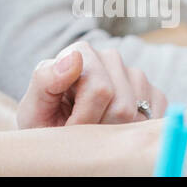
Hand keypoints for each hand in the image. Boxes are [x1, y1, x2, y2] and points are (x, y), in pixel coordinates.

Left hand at [16, 42, 167, 128]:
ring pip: (137, 115)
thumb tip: (75, 57)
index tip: (67, 127)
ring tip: (93, 129)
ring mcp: (134, 74)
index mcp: (80, 52)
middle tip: (79, 130)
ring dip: (114, 132)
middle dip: (99, 127)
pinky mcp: (152, 94)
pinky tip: (112, 129)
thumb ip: (46, 80)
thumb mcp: (33, 107)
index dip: (84, 119)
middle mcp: (110, 57)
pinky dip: (133, 133)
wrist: (58, 135)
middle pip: (122, 106)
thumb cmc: (44, 121)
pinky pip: (153, 119)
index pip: (100, 90)